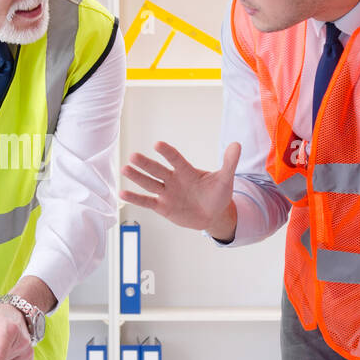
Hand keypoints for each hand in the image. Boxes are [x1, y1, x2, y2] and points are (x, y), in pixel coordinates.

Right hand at [121, 141, 241, 238]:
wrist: (213, 215)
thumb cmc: (218, 194)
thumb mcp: (225, 179)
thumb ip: (229, 162)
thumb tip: (237, 144)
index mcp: (186, 171)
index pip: (175, 159)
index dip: (167, 152)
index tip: (158, 144)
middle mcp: (173, 179)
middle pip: (157, 170)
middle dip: (146, 164)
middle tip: (133, 156)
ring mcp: (166, 193)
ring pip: (149, 184)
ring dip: (137, 177)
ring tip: (124, 169)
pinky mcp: (162, 207)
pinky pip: (147, 201)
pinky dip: (135, 198)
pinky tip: (122, 192)